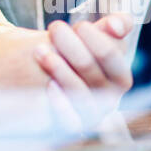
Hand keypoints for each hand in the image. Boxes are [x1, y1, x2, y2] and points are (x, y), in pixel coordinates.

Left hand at [35, 16, 134, 131]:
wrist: (31, 70)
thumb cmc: (67, 49)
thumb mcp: (89, 35)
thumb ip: (112, 27)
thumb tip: (117, 25)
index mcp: (119, 75)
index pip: (113, 58)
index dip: (97, 40)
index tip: (79, 25)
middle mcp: (109, 98)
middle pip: (93, 73)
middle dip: (73, 48)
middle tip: (55, 28)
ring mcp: (91, 114)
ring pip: (82, 96)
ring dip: (61, 70)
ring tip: (40, 50)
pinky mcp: (71, 125)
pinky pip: (72, 122)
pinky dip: (62, 104)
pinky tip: (49, 85)